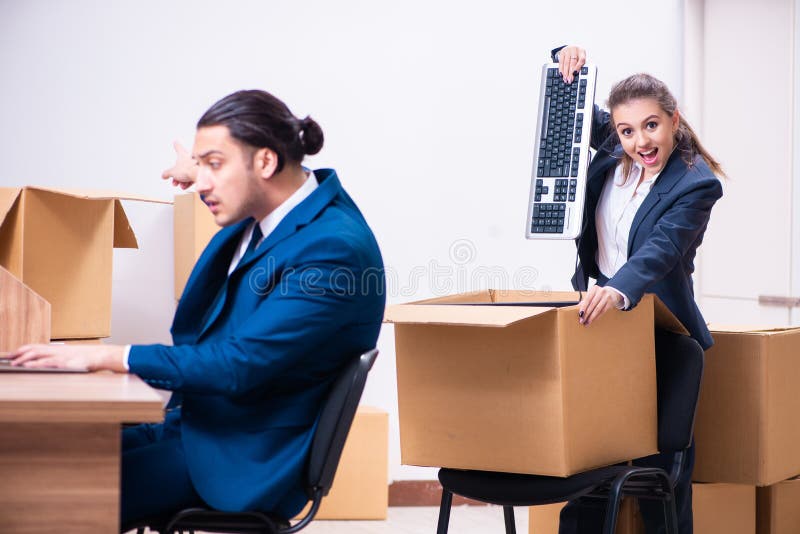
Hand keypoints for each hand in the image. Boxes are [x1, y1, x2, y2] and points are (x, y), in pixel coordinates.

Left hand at [9, 344, 126, 372]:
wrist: (100, 356)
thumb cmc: (86, 359)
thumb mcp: (69, 357)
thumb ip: (57, 359)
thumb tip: (46, 363)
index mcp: (55, 349)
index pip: (34, 347)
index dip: (20, 350)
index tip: (8, 354)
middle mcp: (55, 350)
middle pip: (32, 349)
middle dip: (17, 353)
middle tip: (5, 357)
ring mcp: (59, 356)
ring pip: (38, 354)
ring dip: (24, 358)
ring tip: (13, 363)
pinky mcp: (65, 362)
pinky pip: (48, 362)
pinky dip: (37, 363)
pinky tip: (29, 365)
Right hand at [161, 140, 196, 189]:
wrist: (201, 174)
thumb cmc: (188, 169)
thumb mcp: (173, 172)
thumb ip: (167, 173)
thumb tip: (163, 175)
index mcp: (183, 154)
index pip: (178, 148)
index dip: (176, 145)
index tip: (175, 141)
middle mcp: (190, 158)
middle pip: (181, 166)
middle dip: (176, 175)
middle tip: (174, 182)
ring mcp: (196, 165)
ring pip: (187, 172)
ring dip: (182, 180)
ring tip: (180, 185)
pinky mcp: (201, 172)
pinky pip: (193, 176)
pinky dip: (188, 181)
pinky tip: (185, 186)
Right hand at [556, 45, 586, 83]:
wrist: (571, 48)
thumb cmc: (577, 55)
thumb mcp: (580, 59)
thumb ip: (580, 65)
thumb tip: (575, 74)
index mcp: (582, 51)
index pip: (581, 59)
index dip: (578, 67)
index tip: (575, 73)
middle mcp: (575, 50)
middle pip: (573, 62)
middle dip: (570, 72)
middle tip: (569, 79)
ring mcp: (568, 50)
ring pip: (566, 63)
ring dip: (565, 72)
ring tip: (565, 78)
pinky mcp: (562, 52)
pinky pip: (561, 62)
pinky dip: (561, 69)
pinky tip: (561, 74)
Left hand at [577, 285, 622, 325]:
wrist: (612, 293)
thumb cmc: (599, 294)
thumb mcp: (592, 294)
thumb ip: (585, 300)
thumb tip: (577, 308)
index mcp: (594, 289)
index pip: (587, 299)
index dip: (583, 307)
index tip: (580, 315)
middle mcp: (601, 292)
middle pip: (592, 304)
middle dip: (586, 314)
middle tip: (582, 321)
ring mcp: (607, 297)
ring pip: (597, 309)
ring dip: (591, 317)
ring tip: (587, 322)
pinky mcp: (611, 302)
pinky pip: (603, 311)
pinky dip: (597, 316)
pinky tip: (593, 320)